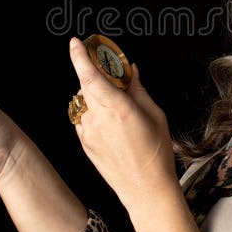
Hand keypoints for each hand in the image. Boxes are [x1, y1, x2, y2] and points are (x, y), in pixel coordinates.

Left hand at [69, 37, 176, 209]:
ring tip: (115, 105)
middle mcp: (99, 119)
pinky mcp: (84, 144)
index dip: (80, 57)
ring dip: (93, 95)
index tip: (75, 43)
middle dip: (93, 75)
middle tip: (110, 75)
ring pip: (82, 102)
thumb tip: (131, 70)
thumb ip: (138, 89)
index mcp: (118, 108)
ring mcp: (88, 132)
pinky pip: (82, 118)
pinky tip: (109, 122)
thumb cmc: (156, 153)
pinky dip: (91, 112)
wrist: (145, 189)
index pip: (91, 77)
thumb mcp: (155, 115)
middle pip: (85, 85)